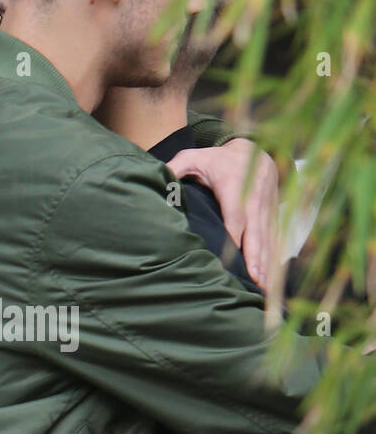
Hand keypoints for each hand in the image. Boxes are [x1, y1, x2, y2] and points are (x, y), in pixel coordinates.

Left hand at [167, 137, 277, 289]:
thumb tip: (159, 180)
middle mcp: (254, 198)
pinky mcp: (273, 214)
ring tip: (263, 284)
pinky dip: (274, 257)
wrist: (255, 149)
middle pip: (255, 231)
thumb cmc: (218, 159)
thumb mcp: (194, 157)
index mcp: (233, 185)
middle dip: (255, 256)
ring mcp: (266, 207)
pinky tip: (271, 276)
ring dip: (266, 261)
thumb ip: (176, 167)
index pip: (235, 213)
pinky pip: (275, 237)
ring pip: (267, 237)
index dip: (234, 233)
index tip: (231, 254)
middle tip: (254, 278)